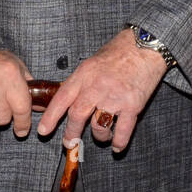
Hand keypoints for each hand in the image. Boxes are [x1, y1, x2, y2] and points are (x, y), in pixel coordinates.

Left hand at [37, 30, 166, 152]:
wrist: (147, 45)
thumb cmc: (121, 50)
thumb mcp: (94, 60)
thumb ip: (82, 79)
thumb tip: (69, 98)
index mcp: (85, 74)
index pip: (62, 98)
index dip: (51, 117)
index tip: (44, 131)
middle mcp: (97, 86)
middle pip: (77, 116)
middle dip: (71, 133)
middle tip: (69, 143)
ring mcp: (115, 97)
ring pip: (98, 126)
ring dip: (98, 136)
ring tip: (101, 136)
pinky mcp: (133, 105)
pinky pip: (122, 131)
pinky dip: (119, 141)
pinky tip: (117, 146)